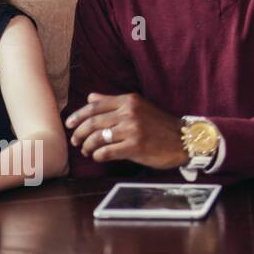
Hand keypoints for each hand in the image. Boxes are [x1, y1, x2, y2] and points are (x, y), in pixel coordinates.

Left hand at [65, 93, 185, 168]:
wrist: (185, 139)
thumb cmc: (160, 124)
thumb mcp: (139, 107)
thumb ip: (113, 102)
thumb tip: (91, 97)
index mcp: (129, 100)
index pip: (95, 106)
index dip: (78, 116)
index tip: (69, 124)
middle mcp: (130, 112)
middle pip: (92, 122)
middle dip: (79, 133)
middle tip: (75, 141)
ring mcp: (133, 129)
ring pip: (97, 138)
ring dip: (87, 146)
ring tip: (87, 151)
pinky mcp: (136, 146)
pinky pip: (107, 152)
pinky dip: (98, 156)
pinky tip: (99, 157)